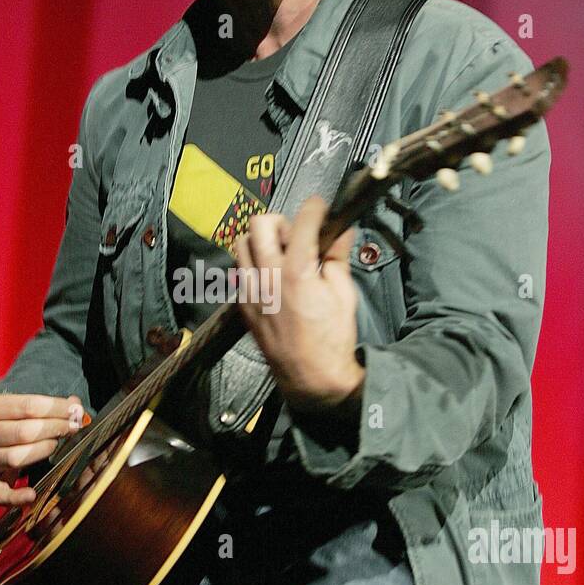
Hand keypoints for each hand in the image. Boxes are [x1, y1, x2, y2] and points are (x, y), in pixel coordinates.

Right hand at [0, 393, 88, 505]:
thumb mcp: (12, 404)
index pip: (28, 406)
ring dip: (44, 450)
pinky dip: (17, 497)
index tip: (75, 410)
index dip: (57, 408)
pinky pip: (1, 494)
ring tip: (55, 443)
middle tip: (72, 426)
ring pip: (17, 458)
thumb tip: (75, 406)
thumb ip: (42, 405)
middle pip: (25, 432)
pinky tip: (32, 494)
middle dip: (55, 428)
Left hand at [231, 195, 365, 415]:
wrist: (311, 377)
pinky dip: (254, 265)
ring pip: (242, 244)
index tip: (321, 208)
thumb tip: (340, 232)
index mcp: (297, 273)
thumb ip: (337, 257)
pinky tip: (272, 278)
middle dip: (280, 221)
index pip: (302, 221)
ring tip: (281, 255)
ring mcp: (251, 292)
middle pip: (260, 223)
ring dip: (261, 241)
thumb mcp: (343, 293)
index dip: (315, 208)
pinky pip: (240, 271)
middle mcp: (268, 278)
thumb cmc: (331, 340)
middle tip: (295, 236)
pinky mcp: (243, 305)